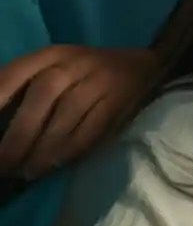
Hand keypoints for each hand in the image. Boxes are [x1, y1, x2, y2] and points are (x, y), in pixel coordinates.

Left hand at [0, 45, 154, 177]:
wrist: (145, 67)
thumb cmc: (88, 74)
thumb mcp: (56, 67)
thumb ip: (26, 88)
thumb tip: (0, 126)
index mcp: (50, 55)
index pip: (13, 75)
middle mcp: (73, 64)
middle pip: (40, 97)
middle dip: (18, 135)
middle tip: (4, 163)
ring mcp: (99, 82)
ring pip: (65, 117)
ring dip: (42, 149)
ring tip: (27, 171)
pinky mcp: (118, 102)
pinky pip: (90, 130)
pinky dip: (69, 150)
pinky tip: (54, 164)